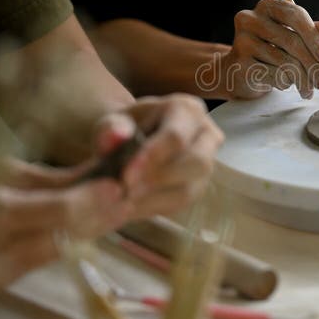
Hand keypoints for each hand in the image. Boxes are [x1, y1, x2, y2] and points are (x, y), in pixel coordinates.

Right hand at [0, 158, 127, 285]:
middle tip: (132, 198)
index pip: (59, 212)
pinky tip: (96, 225)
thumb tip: (99, 173)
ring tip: (121, 209)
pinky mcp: (3, 285)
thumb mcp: (0, 172)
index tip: (119, 185)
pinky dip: (75, 241)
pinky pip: (50, 260)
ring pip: (64, 251)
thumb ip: (52, 179)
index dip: (93, 199)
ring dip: (96, 230)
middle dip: (104, 216)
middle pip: (68, 236)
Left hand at [93, 94, 222, 219]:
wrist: (129, 143)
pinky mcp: (199, 187)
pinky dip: (153, 208)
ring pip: (191, 188)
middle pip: (196, 162)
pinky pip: (181, 204)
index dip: (153, 157)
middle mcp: (206, 135)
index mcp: (187, 110)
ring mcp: (207, 163)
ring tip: (123, 203)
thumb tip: (115, 136)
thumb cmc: (124, 129)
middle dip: (159, 180)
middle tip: (125, 192)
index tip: (126, 176)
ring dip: (154, 199)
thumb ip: (111, 128)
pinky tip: (130, 209)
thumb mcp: (112, 122)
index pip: (177, 136)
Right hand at [220, 0, 318, 99]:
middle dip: (313, 65)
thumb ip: (311, 32)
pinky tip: (285, 84)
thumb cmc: (272, 51)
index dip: (314, 38)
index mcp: (268, 6)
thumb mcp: (293, 38)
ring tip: (308, 90)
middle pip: (292, 41)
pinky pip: (274, 75)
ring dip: (303, 80)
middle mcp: (251, 18)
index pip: (296, 16)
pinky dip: (285, 83)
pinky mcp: (239, 62)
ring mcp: (243, 39)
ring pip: (286, 62)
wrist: (240, 71)